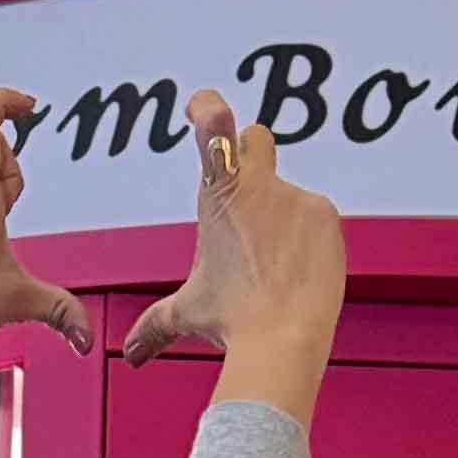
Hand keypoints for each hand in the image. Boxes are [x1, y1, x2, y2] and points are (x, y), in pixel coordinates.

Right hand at [124, 90, 346, 418]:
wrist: (281, 339)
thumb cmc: (233, 322)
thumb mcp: (188, 313)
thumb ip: (156, 324)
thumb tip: (131, 351)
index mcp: (218, 195)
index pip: (212, 126)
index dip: (207, 109)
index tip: (202, 106)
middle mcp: (258, 186)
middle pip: (257, 139)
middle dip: (251, 156)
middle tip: (248, 196)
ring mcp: (295, 197)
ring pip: (288, 197)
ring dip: (282, 221)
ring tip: (275, 269)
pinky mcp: (326, 214)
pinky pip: (316, 220)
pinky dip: (309, 241)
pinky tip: (299, 273)